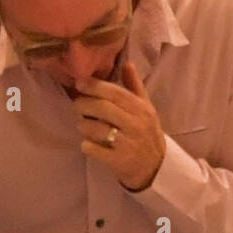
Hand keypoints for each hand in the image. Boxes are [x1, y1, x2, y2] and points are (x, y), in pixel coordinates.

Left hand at [73, 62, 166, 190]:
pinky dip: (86, 145)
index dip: (95, 86)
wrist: (156, 168)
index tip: (79, 83)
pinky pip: (93, 149)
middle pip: (103, 108)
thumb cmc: (147, 134)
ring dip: (83, 125)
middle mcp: (136, 125)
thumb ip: (134, 87)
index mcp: (141, 109)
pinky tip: (88, 144)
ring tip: (83, 125)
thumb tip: (127, 63)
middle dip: (84, 104)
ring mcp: (127, 144)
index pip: (115, 93)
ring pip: (95, 129)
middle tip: (77, 105)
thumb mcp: (146, 109)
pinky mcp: (118, 161)